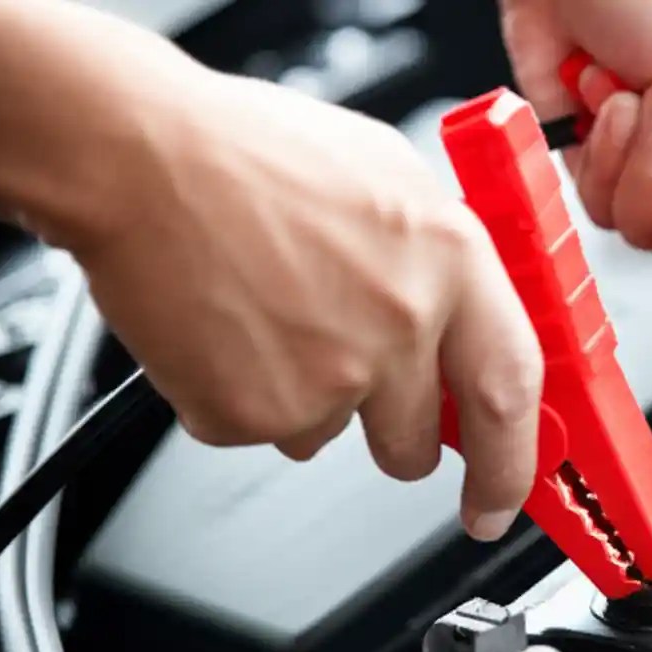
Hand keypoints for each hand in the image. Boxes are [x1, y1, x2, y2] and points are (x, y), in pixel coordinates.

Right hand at [40, 69, 542, 541]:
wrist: (138, 158)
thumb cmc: (253, 153)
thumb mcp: (393, 179)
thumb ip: (442, 261)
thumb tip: (467, 320)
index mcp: (448, 260)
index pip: (513, 389)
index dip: (514, 460)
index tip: (504, 498)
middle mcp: (398, 325)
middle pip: (417, 442)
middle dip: (398, 437)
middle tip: (356, 382)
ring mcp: (325, 378)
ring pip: (334, 434)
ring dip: (314, 398)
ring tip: (276, 314)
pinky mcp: (250, 414)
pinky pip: (267, 430)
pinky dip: (250, 395)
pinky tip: (235, 327)